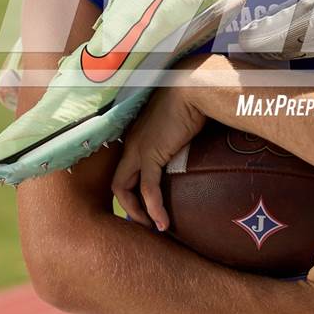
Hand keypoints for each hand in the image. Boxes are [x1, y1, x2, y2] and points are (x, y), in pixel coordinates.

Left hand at [111, 85, 204, 230]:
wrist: (193, 86)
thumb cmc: (193, 99)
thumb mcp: (182, 121)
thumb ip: (181, 136)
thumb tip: (196, 145)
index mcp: (137, 135)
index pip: (125, 168)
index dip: (132, 190)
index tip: (148, 204)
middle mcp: (132, 143)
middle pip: (118, 182)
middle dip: (129, 206)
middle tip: (146, 223)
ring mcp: (138, 148)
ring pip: (123, 189)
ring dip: (137, 212)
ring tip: (154, 227)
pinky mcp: (151, 154)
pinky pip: (147, 189)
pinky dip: (153, 208)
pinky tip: (164, 222)